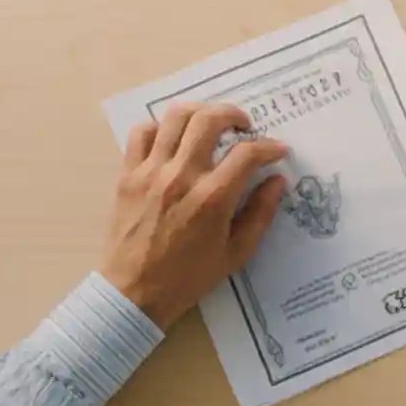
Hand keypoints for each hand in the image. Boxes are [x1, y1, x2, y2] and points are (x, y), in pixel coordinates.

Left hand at [100, 103, 287, 326]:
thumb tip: (277, 181)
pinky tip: (172, 139)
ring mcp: (151, 172)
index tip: (277, 151)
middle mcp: (181, 177)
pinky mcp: (128, 175)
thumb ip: (260, 214)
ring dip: (199, 112)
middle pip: (209, 120)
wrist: (134, 293)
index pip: (247, 154)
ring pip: (174, 117)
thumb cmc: (188, 278)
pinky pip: (141, 133)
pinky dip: (159, 128)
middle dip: (233, 115)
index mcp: (212, 199)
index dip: (269, 147)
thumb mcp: (236, 253)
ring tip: (210, 124)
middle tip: (243, 127)